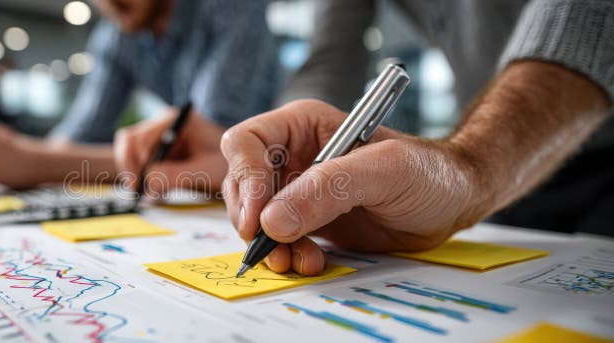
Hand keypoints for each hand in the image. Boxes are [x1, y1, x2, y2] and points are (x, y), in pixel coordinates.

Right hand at [114, 108, 226, 195]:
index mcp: (176, 121)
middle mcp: (165, 125)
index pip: (137, 138)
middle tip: (140, 192)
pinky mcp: (160, 152)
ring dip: (136, 174)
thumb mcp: (205, 170)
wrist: (244, 164)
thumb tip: (148, 184)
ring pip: (130, 154)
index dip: (132, 163)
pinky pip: (140, 163)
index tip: (138, 185)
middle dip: (131, 169)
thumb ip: (176, 175)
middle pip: (129, 144)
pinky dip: (143, 178)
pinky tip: (155, 190)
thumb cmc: (228, 162)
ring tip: (151, 193)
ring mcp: (160, 137)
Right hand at [220, 99, 485, 275]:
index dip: (244, 177)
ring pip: (256, 216)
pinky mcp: (308, 220)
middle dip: (251, 217)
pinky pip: (279, 239)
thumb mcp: (385, 171)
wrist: (454, 202)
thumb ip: (329, 188)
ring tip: (296, 259)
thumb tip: (273, 220)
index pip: (247, 143)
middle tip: (270, 245)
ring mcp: (299, 190)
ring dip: (268, 243)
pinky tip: (311, 261)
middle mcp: (294, 155)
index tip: (258, 216)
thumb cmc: (429, 171)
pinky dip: (287, 255)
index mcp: (303, 126)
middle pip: (242, 183)